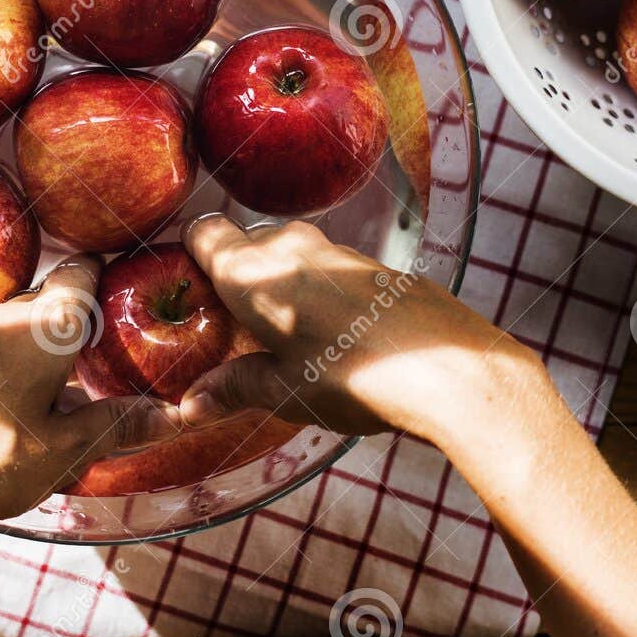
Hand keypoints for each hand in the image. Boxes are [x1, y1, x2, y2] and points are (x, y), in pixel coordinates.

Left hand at [0, 254, 181, 532]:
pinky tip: (27, 403)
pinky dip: (20, 361)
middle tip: (113, 347)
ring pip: (22, 323)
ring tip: (74, 381)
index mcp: (45, 325)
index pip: (83, 270)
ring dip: (49, 342)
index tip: (129, 291)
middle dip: (83, 315)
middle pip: (53, 296)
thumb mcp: (67, 449)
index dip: (108, 273)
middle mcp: (6, 318)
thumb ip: (119, 425)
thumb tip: (173, 417)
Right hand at [178, 216, 545, 441]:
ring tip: (284, 336)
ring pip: (291, 254)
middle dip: (238, 277)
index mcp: (252, 271)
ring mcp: (337, 251)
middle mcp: (291, 247)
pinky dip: (321, 292)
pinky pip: (329, 269)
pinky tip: (334, 335)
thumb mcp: (282, 392)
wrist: (445, 368)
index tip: (192, 293)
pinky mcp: (375, 265)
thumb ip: (234, 388)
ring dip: (282, 284)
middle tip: (234, 326)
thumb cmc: (351, 376)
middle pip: (248, 243)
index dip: (193, 257)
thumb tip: (192, 404)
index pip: (204, 233)